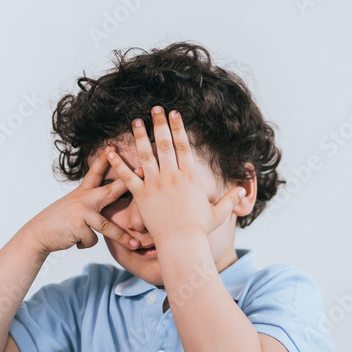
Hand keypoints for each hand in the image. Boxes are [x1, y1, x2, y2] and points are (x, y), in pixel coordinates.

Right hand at [21, 152, 140, 255]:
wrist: (37, 235)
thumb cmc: (58, 221)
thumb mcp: (73, 207)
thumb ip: (90, 204)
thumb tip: (107, 204)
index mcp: (82, 192)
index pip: (95, 173)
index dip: (104, 160)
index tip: (112, 146)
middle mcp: (83, 199)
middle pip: (110, 191)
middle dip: (127, 182)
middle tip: (142, 171)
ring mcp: (82, 213)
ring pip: (107, 226)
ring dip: (123, 238)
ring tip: (137, 245)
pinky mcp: (79, 227)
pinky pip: (92, 240)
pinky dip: (85, 244)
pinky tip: (74, 240)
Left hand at [105, 106, 245, 242]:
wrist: (181, 243)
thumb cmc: (199, 230)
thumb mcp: (218, 213)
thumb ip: (230, 199)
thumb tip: (243, 191)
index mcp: (190, 178)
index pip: (184, 146)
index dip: (178, 128)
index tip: (174, 113)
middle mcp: (172, 177)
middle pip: (165, 144)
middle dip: (159, 124)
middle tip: (154, 109)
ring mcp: (155, 185)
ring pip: (146, 155)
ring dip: (140, 136)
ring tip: (136, 121)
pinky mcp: (141, 196)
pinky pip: (127, 176)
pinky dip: (117, 163)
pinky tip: (109, 151)